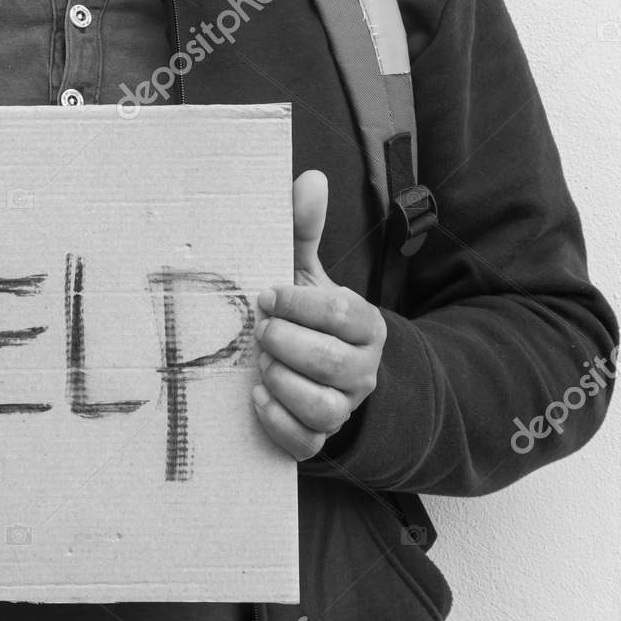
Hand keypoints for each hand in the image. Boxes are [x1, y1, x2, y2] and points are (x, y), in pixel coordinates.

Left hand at [251, 170, 385, 459]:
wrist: (312, 372)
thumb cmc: (305, 316)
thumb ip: (303, 230)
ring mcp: (344, 407)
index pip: (342, 314)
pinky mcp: (319, 439)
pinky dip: (276, 420)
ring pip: (324, 408)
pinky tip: (256, 397)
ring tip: (261, 364)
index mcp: (365, 324)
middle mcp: (363, 369)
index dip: (298, 304)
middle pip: (333, 364)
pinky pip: (305, 442)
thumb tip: (310, 177)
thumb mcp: (305, 273)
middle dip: (287, 344)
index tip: (265, 294)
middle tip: (260, 331)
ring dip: (283, 383)